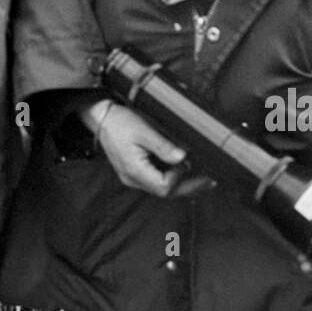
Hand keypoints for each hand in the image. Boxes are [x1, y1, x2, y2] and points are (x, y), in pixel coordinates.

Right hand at [87, 101, 209, 197]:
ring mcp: (134, 177)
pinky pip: (157, 180)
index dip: (180, 178)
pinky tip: (185, 172)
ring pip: (162, 188)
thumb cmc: (120, 122)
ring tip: (203, 178)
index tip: (187, 161)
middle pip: (166, 192)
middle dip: (189, 187)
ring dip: (183, 184)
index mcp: (135, 170)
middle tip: (210, 181)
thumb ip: (163, 146)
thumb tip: (183, 158)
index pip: (164, 187)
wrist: (101, 118)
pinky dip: (173, 178)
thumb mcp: (143, 130)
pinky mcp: (136, 172)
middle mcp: (134, 179)